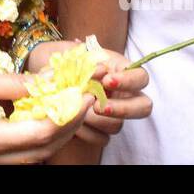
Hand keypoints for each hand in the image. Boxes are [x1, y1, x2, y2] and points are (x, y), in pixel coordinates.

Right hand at [0, 68, 93, 163]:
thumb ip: (13, 84)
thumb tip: (49, 81)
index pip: (43, 132)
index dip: (70, 112)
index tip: (86, 92)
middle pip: (44, 150)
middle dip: (70, 125)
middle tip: (85, 99)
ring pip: (33, 159)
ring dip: (55, 135)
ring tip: (67, 107)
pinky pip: (17, 159)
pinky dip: (35, 142)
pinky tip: (39, 120)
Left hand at [27, 40, 151, 147]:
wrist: (49, 71)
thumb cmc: (69, 59)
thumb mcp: (80, 55)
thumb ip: (91, 62)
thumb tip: (100, 71)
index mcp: (123, 72)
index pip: (141, 78)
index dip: (129, 81)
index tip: (107, 80)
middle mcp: (124, 94)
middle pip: (143, 107)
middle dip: (122, 108)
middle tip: (98, 106)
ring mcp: (114, 114)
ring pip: (118, 125)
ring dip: (96, 120)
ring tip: (77, 110)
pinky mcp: (100, 129)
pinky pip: (102, 138)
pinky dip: (86, 132)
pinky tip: (73, 121)